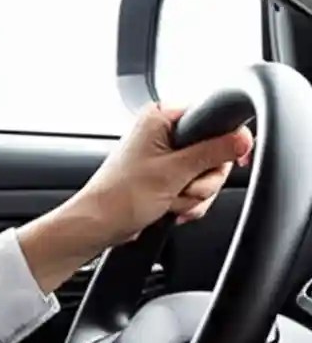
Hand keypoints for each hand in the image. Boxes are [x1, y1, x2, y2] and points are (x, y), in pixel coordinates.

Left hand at [17, 103, 253, 292]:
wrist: (100, 224)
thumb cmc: (120, 196)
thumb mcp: (174, 172)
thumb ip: (212, 152)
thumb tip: (243, 138)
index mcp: (160, 118)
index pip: (211, 118)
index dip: (226, 141)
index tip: (233, 160)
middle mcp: (162, 133)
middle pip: (215, 152)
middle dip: (203, 179)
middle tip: (183, 187)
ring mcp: (166, 157)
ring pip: (207, 174)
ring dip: (194, 194)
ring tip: (169, 198)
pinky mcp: (167, 178)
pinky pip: (196, 189)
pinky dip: (188, 202)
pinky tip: (170, 206)